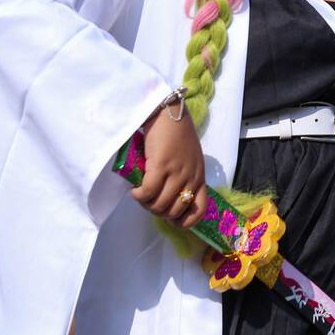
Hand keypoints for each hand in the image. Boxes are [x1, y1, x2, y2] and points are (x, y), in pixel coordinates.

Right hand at [135, 105, 207, 228]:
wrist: (168, 113)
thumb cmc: (176, 135)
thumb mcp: (188, 160)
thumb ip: (182, 177)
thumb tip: (165, 198)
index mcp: (199, 177)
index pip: (199, 210)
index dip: (184, 221)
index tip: (170, 219)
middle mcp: (191, 177)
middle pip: (174, 211)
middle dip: (158, 212)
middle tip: (148, 202)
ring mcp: (177, 172)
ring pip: (160, 205)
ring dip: (146, 205)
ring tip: (140, 195)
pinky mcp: (161, 165)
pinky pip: (148, 192)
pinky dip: (139, 196)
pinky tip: (135, 190)